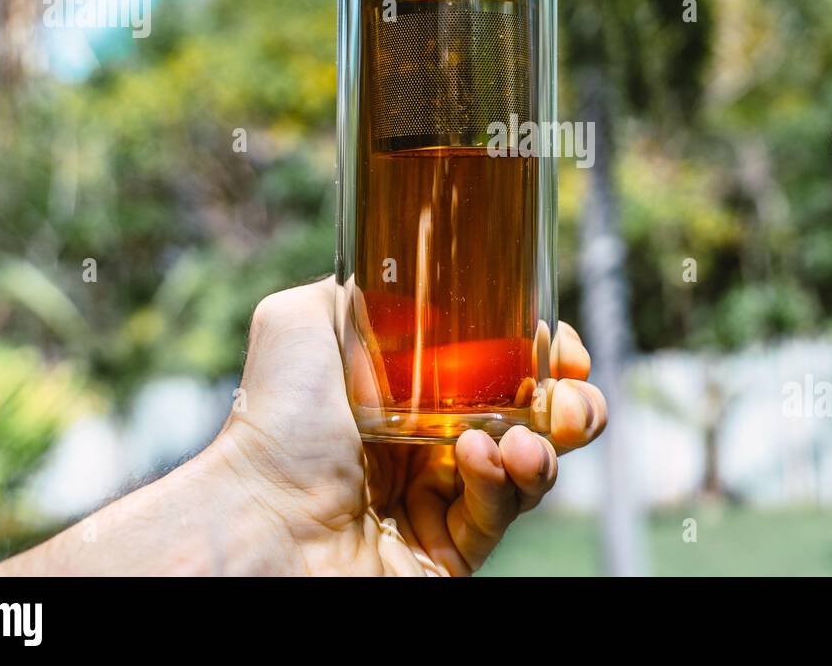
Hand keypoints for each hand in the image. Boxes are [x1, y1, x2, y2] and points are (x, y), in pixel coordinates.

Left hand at [211, 276, 606, 574]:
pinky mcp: (447, 556)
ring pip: (526, 471)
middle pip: (529, 422)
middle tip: (572, 395)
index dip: (540, 356)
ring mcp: (440, 506)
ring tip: (521, 439)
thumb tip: (401, 276)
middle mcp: (428, 449)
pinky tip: (480, 459)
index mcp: (407, 395)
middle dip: (568, 406)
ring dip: (542, 446)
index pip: (497, 372)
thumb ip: (352, 291)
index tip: (561, 347)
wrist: (259, 519)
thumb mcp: (299, 321)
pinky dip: (501, 484)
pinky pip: (497, 516)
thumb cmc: (275, 419)